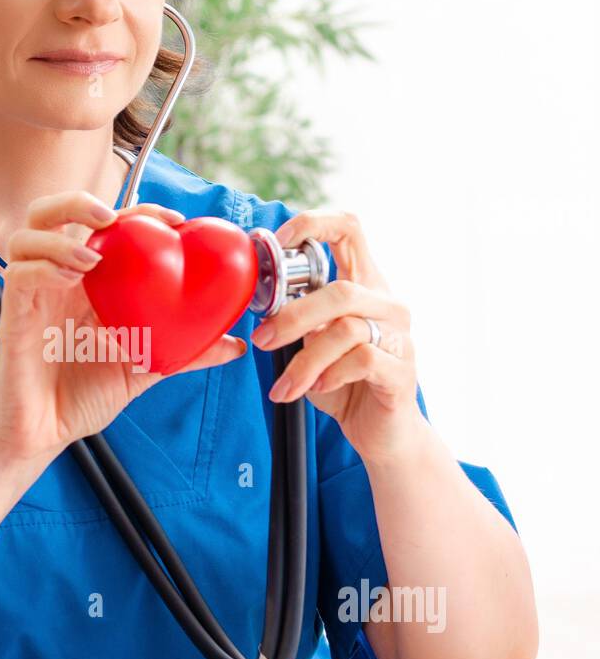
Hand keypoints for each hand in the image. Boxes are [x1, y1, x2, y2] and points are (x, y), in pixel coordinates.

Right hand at [0, 190, 247, 464]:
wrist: (45, 435)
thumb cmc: (83, 398)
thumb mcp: (144, 369)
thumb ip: (186, 352)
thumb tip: (235, 345)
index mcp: (86, 283)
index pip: (102, 226)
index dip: (136, 211)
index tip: (173, 220)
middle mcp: (56, 280)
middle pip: (51, 213)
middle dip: (80, 202)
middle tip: (116, 217)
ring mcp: (32, 295)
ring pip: (27, 234)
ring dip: (61, 233)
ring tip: (94, 255)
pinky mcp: (13, 316)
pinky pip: (20, 274)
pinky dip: (45, 266)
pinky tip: (71, 278)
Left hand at [250, 209, 424, 465]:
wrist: (383, 434)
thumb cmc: (344, 383)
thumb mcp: (313, 344)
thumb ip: (296, 318)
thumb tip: (258, 299)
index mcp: (365, 285)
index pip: (348, 229)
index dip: (312, 224)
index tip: (278, 243)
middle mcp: (387, 304)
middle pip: (340, 289)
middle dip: (292, 316)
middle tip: (261, 339)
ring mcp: (399, 337)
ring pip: (346, 329)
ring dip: (304, 359)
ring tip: (284, 385)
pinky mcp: (400, 371)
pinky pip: (361, 360)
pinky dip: (328, 375)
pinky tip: (314, 389)